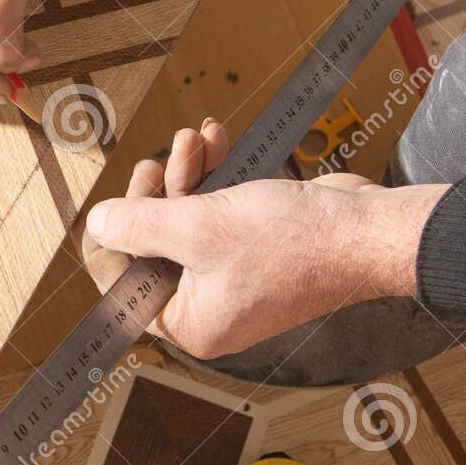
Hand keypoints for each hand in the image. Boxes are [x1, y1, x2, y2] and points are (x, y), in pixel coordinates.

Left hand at [80, 122, 446, 359]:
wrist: (367, 230)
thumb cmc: (295, 242)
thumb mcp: (198, 228)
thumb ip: (138, 225)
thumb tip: (97, 224)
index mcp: (192, 324)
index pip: (127, 290)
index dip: (112, 243)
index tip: (112, 205)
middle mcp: (211, 307)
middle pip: (154, 248)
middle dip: (154, 195)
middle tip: (153, 165)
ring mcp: (235, 276)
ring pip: (186, 221)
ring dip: (184, 175)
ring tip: (192, 140)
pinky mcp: (257, 247)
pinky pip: (218, 211)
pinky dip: (213, 176)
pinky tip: (214, 140)